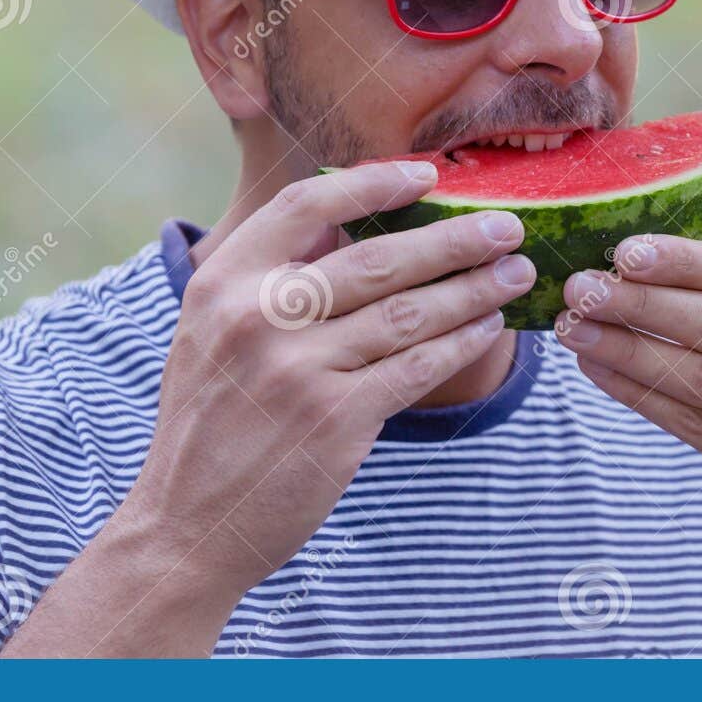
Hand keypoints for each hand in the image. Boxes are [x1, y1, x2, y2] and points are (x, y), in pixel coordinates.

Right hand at [5, 160, 534, 655]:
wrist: (187, 525)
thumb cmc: (211, 422)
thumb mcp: (208, 332)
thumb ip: (266, 278)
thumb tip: (348, 223)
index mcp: (223, 283)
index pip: (307, 204)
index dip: (374, 184)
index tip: (426, 176)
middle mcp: (258, 317)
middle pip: (377, 258)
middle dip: (455, 238)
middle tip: (507, 226)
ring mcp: (299, 370)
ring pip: (409, 313)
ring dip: (473, 288)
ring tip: (514, 274)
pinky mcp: (337, 421)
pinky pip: (416, 368)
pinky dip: (459, 343)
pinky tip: (485, 327)